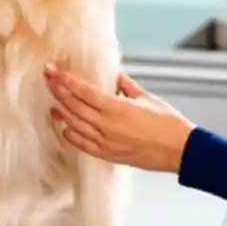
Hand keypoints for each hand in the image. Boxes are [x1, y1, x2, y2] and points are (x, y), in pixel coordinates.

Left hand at [44, 65, 195, 172]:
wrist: (179, 151)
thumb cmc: (167, 124)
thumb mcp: (147, 98)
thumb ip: (126, 86)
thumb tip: (115, 76)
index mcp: (116, 108)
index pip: (82, 91)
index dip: (65, 80)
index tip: (53, 70)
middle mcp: (106, 125)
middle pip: (74, 106)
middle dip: (58, 91)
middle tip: (47, 79)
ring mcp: (105, 142)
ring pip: (74, 125)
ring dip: (61, 112)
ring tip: (52, 102)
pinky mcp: (108, 155)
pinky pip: (83, 144)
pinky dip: (71, 135)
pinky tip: (65, 127)